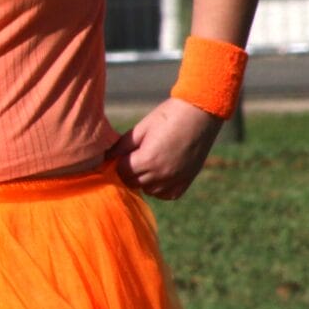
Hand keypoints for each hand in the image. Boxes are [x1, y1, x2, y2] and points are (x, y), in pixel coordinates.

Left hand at [109, 96, 224, 199]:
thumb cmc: (168, 116)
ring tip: (147, 164)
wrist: (200, 113)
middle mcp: (161, 174)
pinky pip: (168, 195)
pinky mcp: (187, 180)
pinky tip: (159, 174)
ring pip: (149, 191)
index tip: (122, 154)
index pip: (121, 171)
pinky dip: (161, 188)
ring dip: (144, 181)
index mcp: (147, 160)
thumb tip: (108, 157)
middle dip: (128, 172)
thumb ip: (122, 146)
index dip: (119, 162)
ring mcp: (176, 179)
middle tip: (132, 158)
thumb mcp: (141, 128)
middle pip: (133, 183)